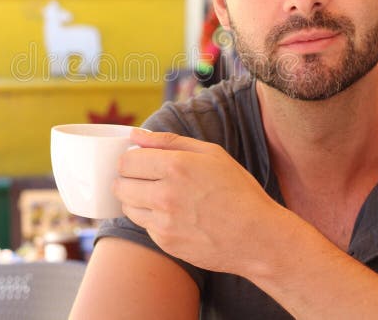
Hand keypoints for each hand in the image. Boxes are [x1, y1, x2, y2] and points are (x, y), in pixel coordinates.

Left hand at [114, 129, 286, 274]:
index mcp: (175, 166)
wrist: (258, 236)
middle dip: (128, 179)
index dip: (130, 160)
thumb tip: (135, 134)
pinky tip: (174, 216)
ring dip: (136, 199)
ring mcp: (164, 222)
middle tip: (146, 179)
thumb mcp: (211, 153)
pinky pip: (144, 226)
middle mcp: (165, 194)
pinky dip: (152, 220)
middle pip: (119, 184)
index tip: (140, 162)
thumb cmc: (238, 190)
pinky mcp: (166, 243)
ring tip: (160, 197)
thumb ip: (168, 141)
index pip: (126, 161)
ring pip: (127, 207)